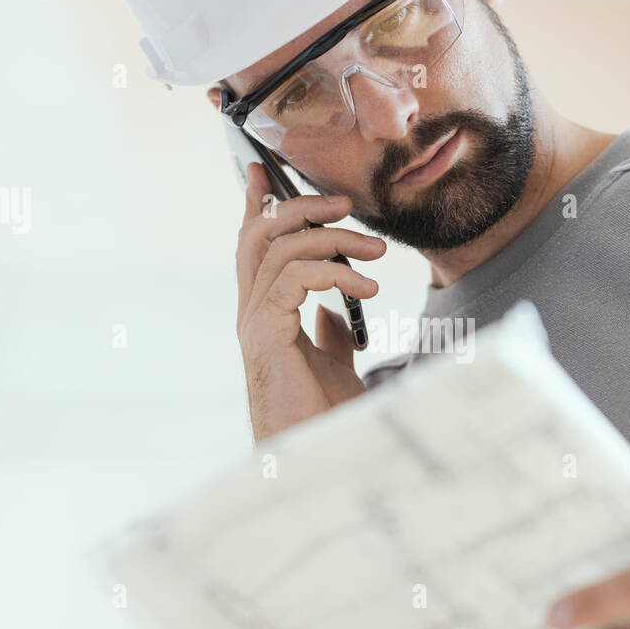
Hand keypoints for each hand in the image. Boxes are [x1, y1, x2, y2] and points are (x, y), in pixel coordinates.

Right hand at [236, 162, 385, 440]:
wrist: (317, 458)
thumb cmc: (323, 417)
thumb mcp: (334, 365)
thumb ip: (329, 334)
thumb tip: (332, 310)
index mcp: (264, 314)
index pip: (254, 246)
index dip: (256, 205)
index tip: (262, 170)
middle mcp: (251, 313)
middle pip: (260, 235)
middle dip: (300, 207)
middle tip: (344, 204)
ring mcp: (254, 323)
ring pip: (279, 250)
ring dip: (334, 240)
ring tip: (378, 251)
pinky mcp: (267, 335)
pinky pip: (294, 279)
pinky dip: (335, 272)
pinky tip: (368, 287)